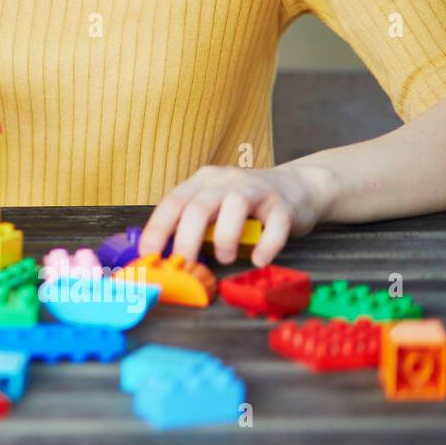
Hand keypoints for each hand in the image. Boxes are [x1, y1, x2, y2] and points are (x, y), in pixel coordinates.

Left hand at [138, 163, 339, 266]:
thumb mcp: (214, 207)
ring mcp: (256, 189)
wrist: (297, 186)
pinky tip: (259, 260)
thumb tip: (166, 257)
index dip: (158, 229)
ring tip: (225, 259)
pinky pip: (275, 224)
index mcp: (202, 181)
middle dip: (187, 239)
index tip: (148, 255)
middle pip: (199, 206)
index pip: (173, 202)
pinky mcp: (283, 204)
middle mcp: (225, 180)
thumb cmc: (247, 205)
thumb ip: (193, 225)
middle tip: (185, 263)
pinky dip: (266, 245)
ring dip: (225, 237)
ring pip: (234, 205)